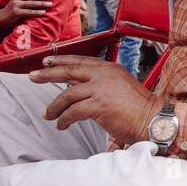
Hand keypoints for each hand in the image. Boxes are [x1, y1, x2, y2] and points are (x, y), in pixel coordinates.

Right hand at [0, 0, 52, 28]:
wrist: (0, 19)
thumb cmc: (13, 10)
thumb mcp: (18, 1)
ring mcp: (16, 5)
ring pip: (31, 4)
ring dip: (42, 4)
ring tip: (51, 4)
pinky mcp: (16, 13)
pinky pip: (28, 12)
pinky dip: (36, 12)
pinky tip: (43, 12)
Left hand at [29, 54, 158, 146]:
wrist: (153, 120)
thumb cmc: (139, 109)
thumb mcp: (121, 87)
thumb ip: (102, 85)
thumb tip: (82, 92)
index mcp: (110, 69)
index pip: (80, 61)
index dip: (61, 60)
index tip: (47, 61)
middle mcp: (104, 75)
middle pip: (69, 71)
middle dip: (48, 73)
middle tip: (33, 76)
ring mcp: (101, 89)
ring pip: (67, 94)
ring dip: (54, 106)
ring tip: (48, 114)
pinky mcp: (99, 105)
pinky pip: (73, 112)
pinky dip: (64, 119)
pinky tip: (62, 125)